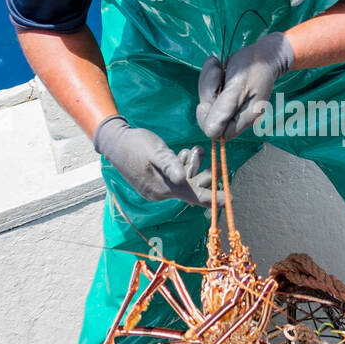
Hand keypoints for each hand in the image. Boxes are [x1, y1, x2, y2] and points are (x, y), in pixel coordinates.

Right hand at [94, 115, 222, 205]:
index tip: (230, 200)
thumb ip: (169, 163)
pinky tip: (181, 154)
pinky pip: (174, 181)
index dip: (213, 199)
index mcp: (164, 188)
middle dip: (202, 173)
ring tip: (194, 150)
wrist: (114, 143)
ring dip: (192, 167)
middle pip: (191, 189)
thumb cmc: (136, 144)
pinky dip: (181, 169)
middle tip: (207, 155)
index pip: (193, 196)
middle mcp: (161, 194)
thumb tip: (182, 178)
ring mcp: (156, 191)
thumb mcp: (155, 150)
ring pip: (183, 182)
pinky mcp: (154, 185)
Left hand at [196, 32, 293, 140]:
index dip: (208, 117)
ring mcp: (234, 109)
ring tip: (217, 67)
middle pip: (209, 118)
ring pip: (208, 104)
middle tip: (217, 73)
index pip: (216, 132)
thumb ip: (224, 109)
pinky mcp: (229, 100)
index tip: (212, 94)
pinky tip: (217, 67)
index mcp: (245, 118)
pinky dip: (210, 80)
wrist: (264, 54)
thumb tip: (211, 132)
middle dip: (208, 93)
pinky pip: (210, 96)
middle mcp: (239, 118)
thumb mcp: (237, 85)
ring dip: (208, 83)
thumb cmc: (253, 66)